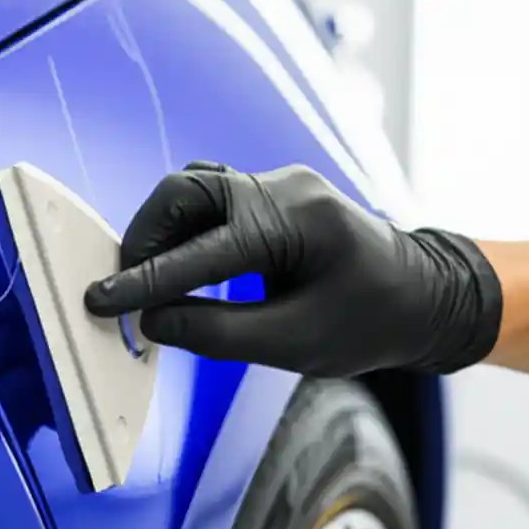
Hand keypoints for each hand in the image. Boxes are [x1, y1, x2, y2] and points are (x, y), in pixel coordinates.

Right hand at [83, 162, 501, 375]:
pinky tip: (176, 267)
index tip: (101, 300)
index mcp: (298, 222)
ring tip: (146, 281)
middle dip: (145, 239)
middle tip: (123, 288)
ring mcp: (279, 184)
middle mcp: (285, 188)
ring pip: (193, 189)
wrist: (427, 297)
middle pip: (186, 191)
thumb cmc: (373, 323)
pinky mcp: (273, 195)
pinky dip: (183, 232)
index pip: (203, 251)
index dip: (146, 280)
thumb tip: (152, 321)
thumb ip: (217, 334)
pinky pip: (211, 201)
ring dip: (159, 233)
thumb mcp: (296, 344)